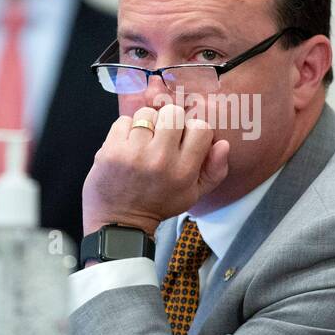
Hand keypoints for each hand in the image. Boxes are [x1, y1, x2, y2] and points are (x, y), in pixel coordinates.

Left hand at [81, 103, 230, 237]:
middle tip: (162, 138)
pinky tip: (127, 146)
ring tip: (143, 142)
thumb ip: (215, 170)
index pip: (200, 128)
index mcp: (183, 171)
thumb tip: (223, 144)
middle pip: (173, 114)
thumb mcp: (193, 194)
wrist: (120, 221)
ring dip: (147, 125)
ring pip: (147, 113)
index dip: (192, 131)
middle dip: (169, 122)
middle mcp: (160, 159)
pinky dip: (126, 130)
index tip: (183, 142)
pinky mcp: (111, 149)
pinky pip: (124, 120)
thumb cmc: (158, 204)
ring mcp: (133, 153)